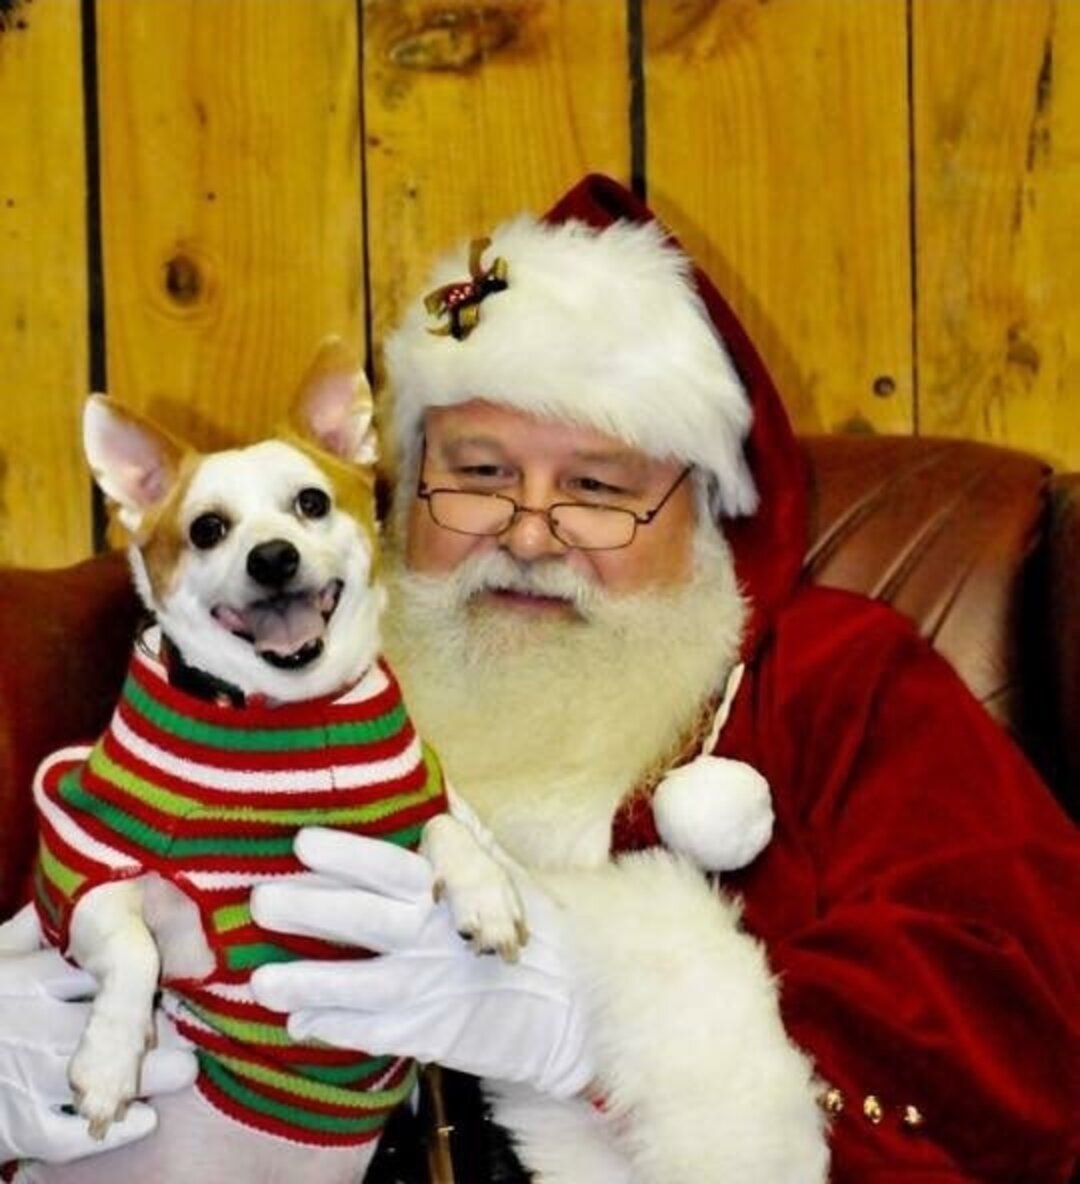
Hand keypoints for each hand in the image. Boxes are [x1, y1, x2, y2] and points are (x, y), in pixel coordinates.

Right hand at [0, 906, 197, 1164]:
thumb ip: (33, 928)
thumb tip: (71, 892)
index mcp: (32, 980)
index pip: (102, 971)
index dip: (143, 975)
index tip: (179, 972)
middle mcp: (34, 1029)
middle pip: (109, 1025)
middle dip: (156, 1026)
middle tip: (191, 1023)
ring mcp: (28, 1081)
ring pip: (99, 1079)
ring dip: (148, 1077)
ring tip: (184, 1068)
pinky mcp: (22, 1129)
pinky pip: (73, 1135)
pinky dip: (112, 1132)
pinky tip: (144, 1118)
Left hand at [249, 827, 593, 1098]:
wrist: (574, 1004)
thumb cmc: (530, 925)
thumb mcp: (505, 869)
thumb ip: (461, 832)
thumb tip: (430, 775)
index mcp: (451, 887)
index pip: (394, 866)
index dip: (349, 856)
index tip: (302, 844)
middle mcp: (435, 935)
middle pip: (366, 919)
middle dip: (312, 909)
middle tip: (259, 901)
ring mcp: (430, 988)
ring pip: (358, 984)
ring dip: (307, 982)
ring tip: (259, 980)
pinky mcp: (429, 1034)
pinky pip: (373, 1034)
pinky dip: (334, 1029)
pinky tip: (298, 1023)